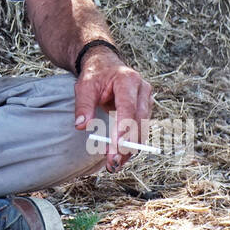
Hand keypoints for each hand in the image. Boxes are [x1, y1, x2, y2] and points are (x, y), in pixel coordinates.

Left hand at [73, 51, 152, 172]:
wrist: (105, 65)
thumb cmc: (95, 75)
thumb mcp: (84, 86)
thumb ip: (83, 105)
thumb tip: (82, 126)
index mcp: (128, 80)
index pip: (128, 107)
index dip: (124, 128)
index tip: (118, 146)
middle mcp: (142, 90)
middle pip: (138, 121)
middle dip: (127, 144)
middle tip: (113, 162)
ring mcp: (147, 100)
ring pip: (141, 128)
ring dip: (130, 148)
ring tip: (114, 164)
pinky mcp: (145, 109)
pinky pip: (140, 129)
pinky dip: (130, 144)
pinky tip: (120, 156)